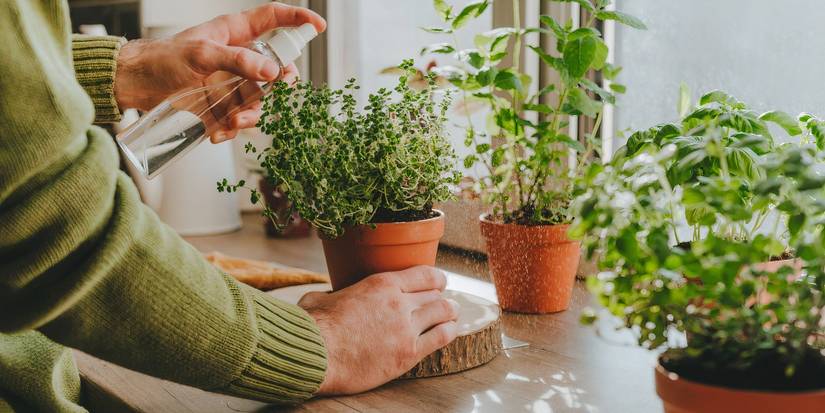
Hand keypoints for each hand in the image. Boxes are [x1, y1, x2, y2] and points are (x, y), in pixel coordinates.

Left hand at [114, 3, 325, 141]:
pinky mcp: (223, 107)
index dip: (297, 20)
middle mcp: (240, 59)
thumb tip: (271, 70)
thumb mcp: (200, 54)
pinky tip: (216, 131)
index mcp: (235, 33)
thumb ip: (238, 60)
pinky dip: (233, 129)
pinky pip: (242, 121)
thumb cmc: (161, 59)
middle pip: (278, 68)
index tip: (317, 25)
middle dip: (280, 84)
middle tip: (275, 90)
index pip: (273, 19)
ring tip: (232, 120)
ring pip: (263, 101)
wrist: (135, 86)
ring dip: (253, 114)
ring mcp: (233, 85)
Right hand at [298, 266, 459, 394]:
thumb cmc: (313, 326)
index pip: (424, 274)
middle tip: (441, 304)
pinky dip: (449, 332)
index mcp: (381, 284)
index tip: (439, 282)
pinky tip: (450, 332)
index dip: (436, 278)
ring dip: (450, 313)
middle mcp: (399, 302)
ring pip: (444, 313)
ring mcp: (406, 328)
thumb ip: (333, 295)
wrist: (316, 354)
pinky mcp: (408, 353)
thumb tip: (328, 298)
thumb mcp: (321, 298)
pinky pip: (441, 338)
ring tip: (451, 316)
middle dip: (440, 298)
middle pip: (435, 294)